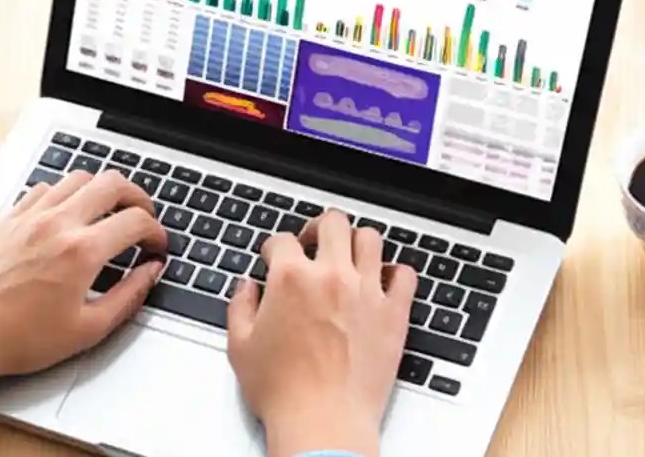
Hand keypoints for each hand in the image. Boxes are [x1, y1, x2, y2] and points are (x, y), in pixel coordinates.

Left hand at [0, 170, 166, 417]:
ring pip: (78, 178)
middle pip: (112, 183)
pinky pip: (45, 188)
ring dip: (102, 189)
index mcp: (81, 251)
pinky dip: (65, 193)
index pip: (136, 221)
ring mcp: (30, 217)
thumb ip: (128, 297)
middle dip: (138, 197)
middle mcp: (57, 224)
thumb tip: (150, 274)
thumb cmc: (17, 339)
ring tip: (109, 210)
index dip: (156, 233)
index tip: (156, 247)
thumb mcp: (87, 330)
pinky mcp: (8, 219)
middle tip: (142, 216)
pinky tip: (67, 213)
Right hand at [226, 210, 416, 456]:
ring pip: (370, 238)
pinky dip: (394, 272)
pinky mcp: (394, 313)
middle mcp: (331, 276)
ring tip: (348, 254)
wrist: (323, 422)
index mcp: (291, 279)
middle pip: (332, 222)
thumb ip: (240, 307)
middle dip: (317, 227)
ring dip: (356, 241)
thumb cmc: (283, 392)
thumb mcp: (240, 346)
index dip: (273, 246)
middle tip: (313, 241)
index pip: (282, 240)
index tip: (273, 256)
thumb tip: (247, 288)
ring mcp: (366, 292)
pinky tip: (382, 280)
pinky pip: (404, 274)